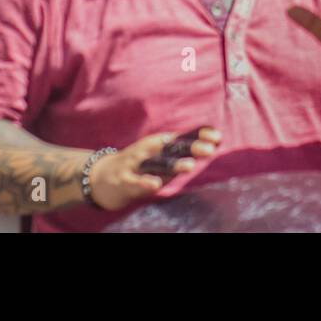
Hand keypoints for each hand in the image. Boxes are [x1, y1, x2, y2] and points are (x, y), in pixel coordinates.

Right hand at [89, 127, 221, 210]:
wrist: (102, 178)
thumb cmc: (142, 166)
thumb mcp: (164, 156)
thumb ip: (187, 151)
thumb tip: (216, 142)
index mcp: (161, 143)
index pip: (183, 136)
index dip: (199, 135)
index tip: (218, 137)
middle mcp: (150, 150)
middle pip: (173, 148)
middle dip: (191, 148)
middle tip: (210, 150)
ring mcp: (137, 164)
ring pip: (156, 164)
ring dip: (173, 164)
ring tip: (189, 167)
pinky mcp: (125, 180)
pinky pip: (136, 181)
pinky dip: (145, 182)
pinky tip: (156, 185)